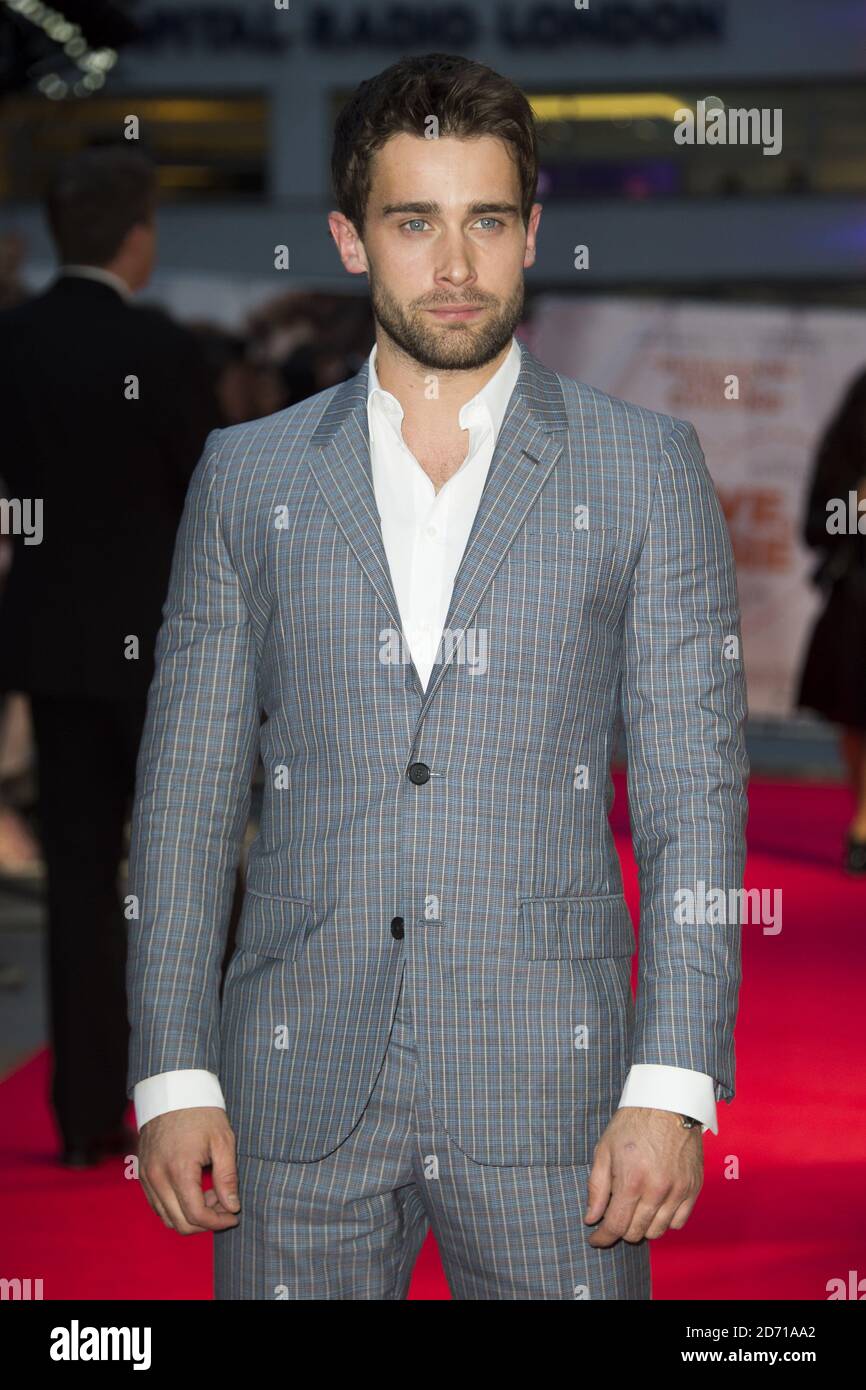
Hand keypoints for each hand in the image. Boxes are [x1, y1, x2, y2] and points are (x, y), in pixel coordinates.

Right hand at [138, 1106, 240, 1234]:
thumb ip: (227, 1177)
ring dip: (191, 1216)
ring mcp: (147, 1177)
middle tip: (224, 1204)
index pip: (197, 1215)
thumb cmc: (202, 1113)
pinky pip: (158, 1204)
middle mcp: (157, 1178)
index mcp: (179, 1170)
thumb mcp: (222, 1141)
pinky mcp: (143, 1174)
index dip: (218, 1222)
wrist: (173, 1091)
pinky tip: (195, 1190)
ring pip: (167, 1217)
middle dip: (206, 1222)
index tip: (234, 1215)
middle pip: (180, 1223)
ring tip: (211, 1194)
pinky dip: (177, 1207)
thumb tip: (232, 1207)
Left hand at [584, 1107, 702, 1246]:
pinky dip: (665, 1221)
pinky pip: (679, 1222)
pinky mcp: (693, 1188)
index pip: (615, 1226)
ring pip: (658, 1232)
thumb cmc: (632, 1123)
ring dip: (642, 1227)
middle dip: (620, 1229)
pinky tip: (655, 1207)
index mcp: (632, 1181)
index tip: (595, 1238)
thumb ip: (597, 1188)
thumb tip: (591, 1218)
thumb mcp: (604, 1150)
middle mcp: (657, 1190)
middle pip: (636, 1232)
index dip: (602, 1237)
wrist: (668, 1103)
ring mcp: (678, 1191)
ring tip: (634, 1211)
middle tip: (614, 1216)